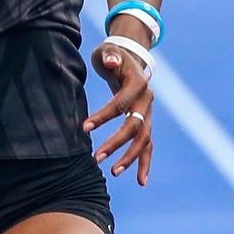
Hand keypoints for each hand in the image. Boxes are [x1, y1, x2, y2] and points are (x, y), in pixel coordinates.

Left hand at [84, 42, 153, 183]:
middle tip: (96, 158)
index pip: (121, 103)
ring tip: (113, 173)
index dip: (104, 116)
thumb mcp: (109, 51)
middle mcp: (147, 101)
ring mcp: (149, 114)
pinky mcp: (146, 123)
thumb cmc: (114, 56)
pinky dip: (144, 163)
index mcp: (139, 84)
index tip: (84, 128)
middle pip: (135, 126)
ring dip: (130, 158)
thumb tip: (112, 62)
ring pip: (144, 140)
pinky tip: (141, 181)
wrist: (131, 60)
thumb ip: (110, 56)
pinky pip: (147, 146)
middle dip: (116, 143)